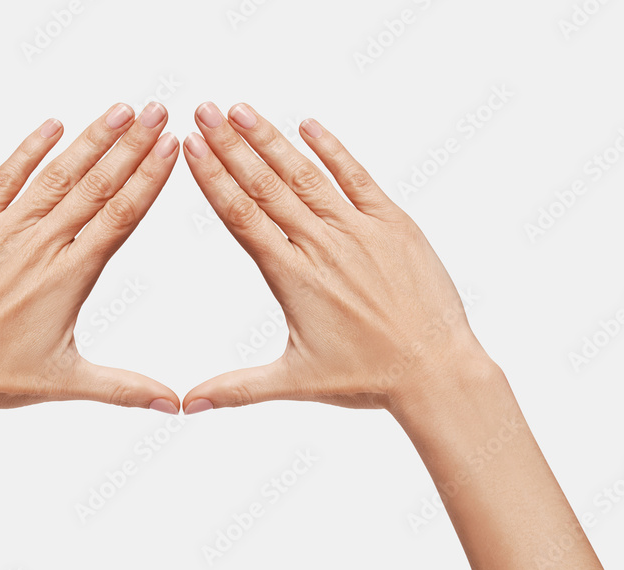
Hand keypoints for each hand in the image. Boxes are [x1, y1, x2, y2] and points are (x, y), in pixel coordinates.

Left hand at [0, 102, 180, 413]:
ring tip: (122, 109)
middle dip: (132, 144)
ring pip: (57, 175)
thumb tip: (174, 405)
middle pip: (97, 185)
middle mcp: (41, 245)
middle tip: (159, 108)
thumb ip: (126, 387)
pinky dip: (29, 149)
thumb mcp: (68, 382)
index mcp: (70, 277)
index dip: (149, 177)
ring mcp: (3, 230)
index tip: (171, 146)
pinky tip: (53, 124)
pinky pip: (3, 177)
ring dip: (91, 139)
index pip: (121, 215)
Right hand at [182, 102, 487, 412]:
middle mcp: (320, 246)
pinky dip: (333, 149)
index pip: (241, 216)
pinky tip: (308, 124)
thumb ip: (236, 388)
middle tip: (202, 110)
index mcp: (291, 278)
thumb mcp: (293, 382)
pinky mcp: (393, 224)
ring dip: (271, 140)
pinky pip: (358, 178)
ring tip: (241, 109)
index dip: (213, 178)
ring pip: (305, 176)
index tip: (190, 147)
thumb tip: (187, 404)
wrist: (435, 371)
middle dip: (230, 145)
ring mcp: (358, 231)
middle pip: (265, 186)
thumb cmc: (366, 379)